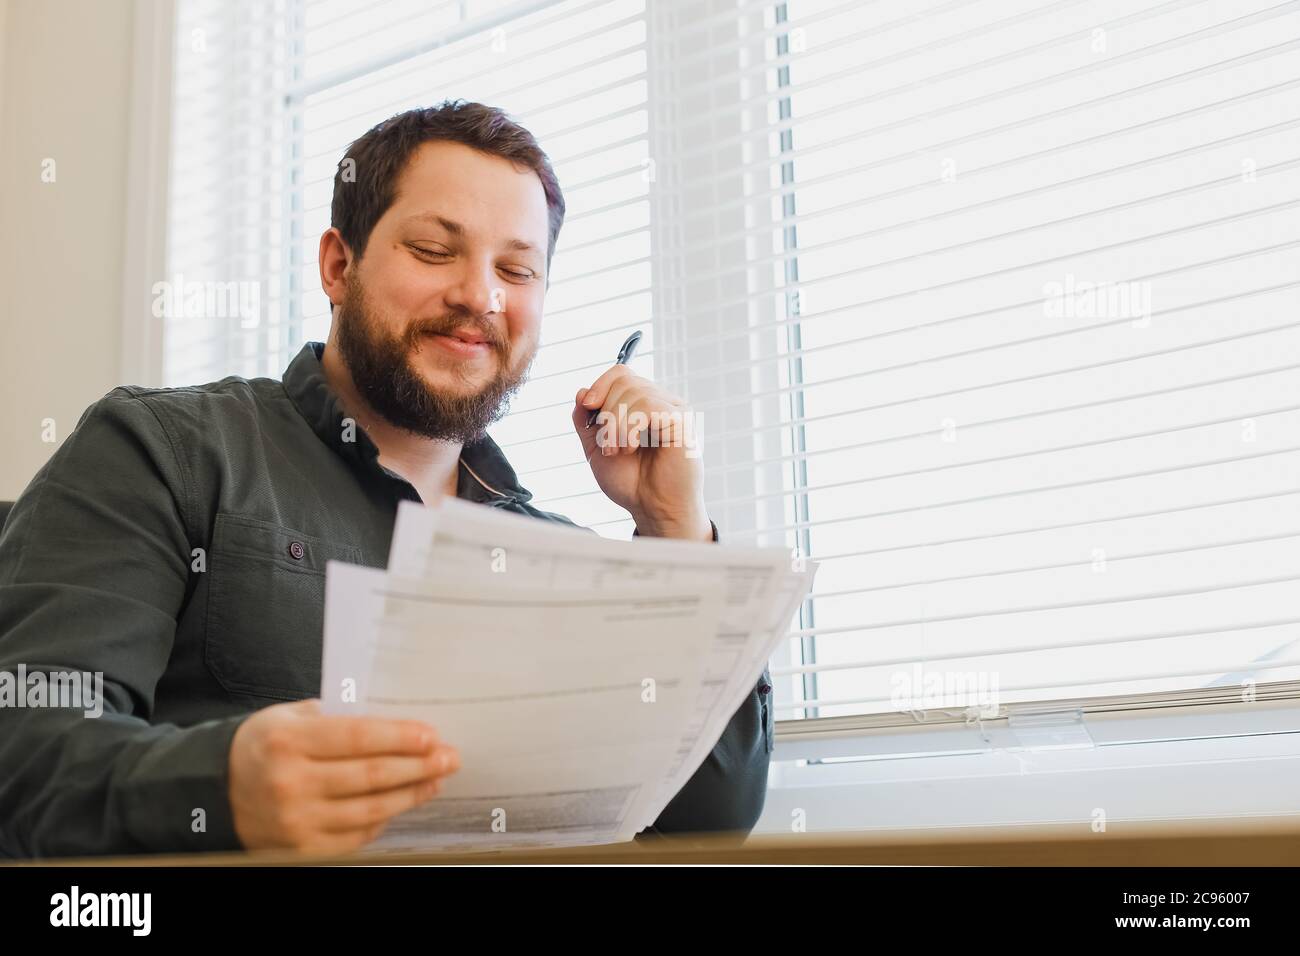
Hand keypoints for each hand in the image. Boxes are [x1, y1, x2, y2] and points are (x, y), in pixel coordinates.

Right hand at [228, 698, 459, 853]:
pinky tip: (404, 802)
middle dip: (419, 765)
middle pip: (371, 775)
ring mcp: (296, 822)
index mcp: (288, 741)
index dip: (400, 737)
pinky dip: (384, 819)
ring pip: (370, 809)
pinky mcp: (301, 850)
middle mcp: (291, 783)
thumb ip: (336, 717)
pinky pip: (356, 835)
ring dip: (411, 793)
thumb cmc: (264, 746)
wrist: (215, 792)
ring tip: (436, 779)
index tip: (431, 735)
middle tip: (449, 757)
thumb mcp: (289, 717)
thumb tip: (396, 723)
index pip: (357, 738)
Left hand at [572, 365, 710, 540]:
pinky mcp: (682, 421)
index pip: (621, 374)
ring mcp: (674, 410)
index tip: (587, 407)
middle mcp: (661, 402)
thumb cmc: (631, 483)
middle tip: (608, 446)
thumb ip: (586, 421)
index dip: (600, 385)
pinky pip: (649, 405)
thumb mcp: (596, 449)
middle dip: (606, 412)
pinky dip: (631, 427)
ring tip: (619, 451)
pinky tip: (631, 448)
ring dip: (616, 425)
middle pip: (624, 380)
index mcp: (643, 405)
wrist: (651, 509)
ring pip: (635, 391)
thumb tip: (582, 391)